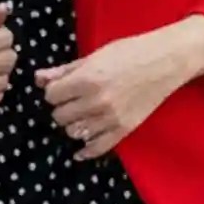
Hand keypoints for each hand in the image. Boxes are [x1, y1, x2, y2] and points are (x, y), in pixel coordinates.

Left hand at [35, 15, 203, 159]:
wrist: (166, 61)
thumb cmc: (130, 52)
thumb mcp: (94, 56)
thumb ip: (65, 70)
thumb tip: (38, 79)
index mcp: (87, 79)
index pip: (52, 96)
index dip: (54, 92)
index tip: (61, 88)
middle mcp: (96, 101)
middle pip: (60, 116)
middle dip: (62, 108)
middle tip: (71, 101)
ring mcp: (110, 118)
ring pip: (74, 132)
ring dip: (73, 125)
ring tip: (81, 115)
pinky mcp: (123, 129)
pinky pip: (97, 148)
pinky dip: (85, 151)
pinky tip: (80, 149)